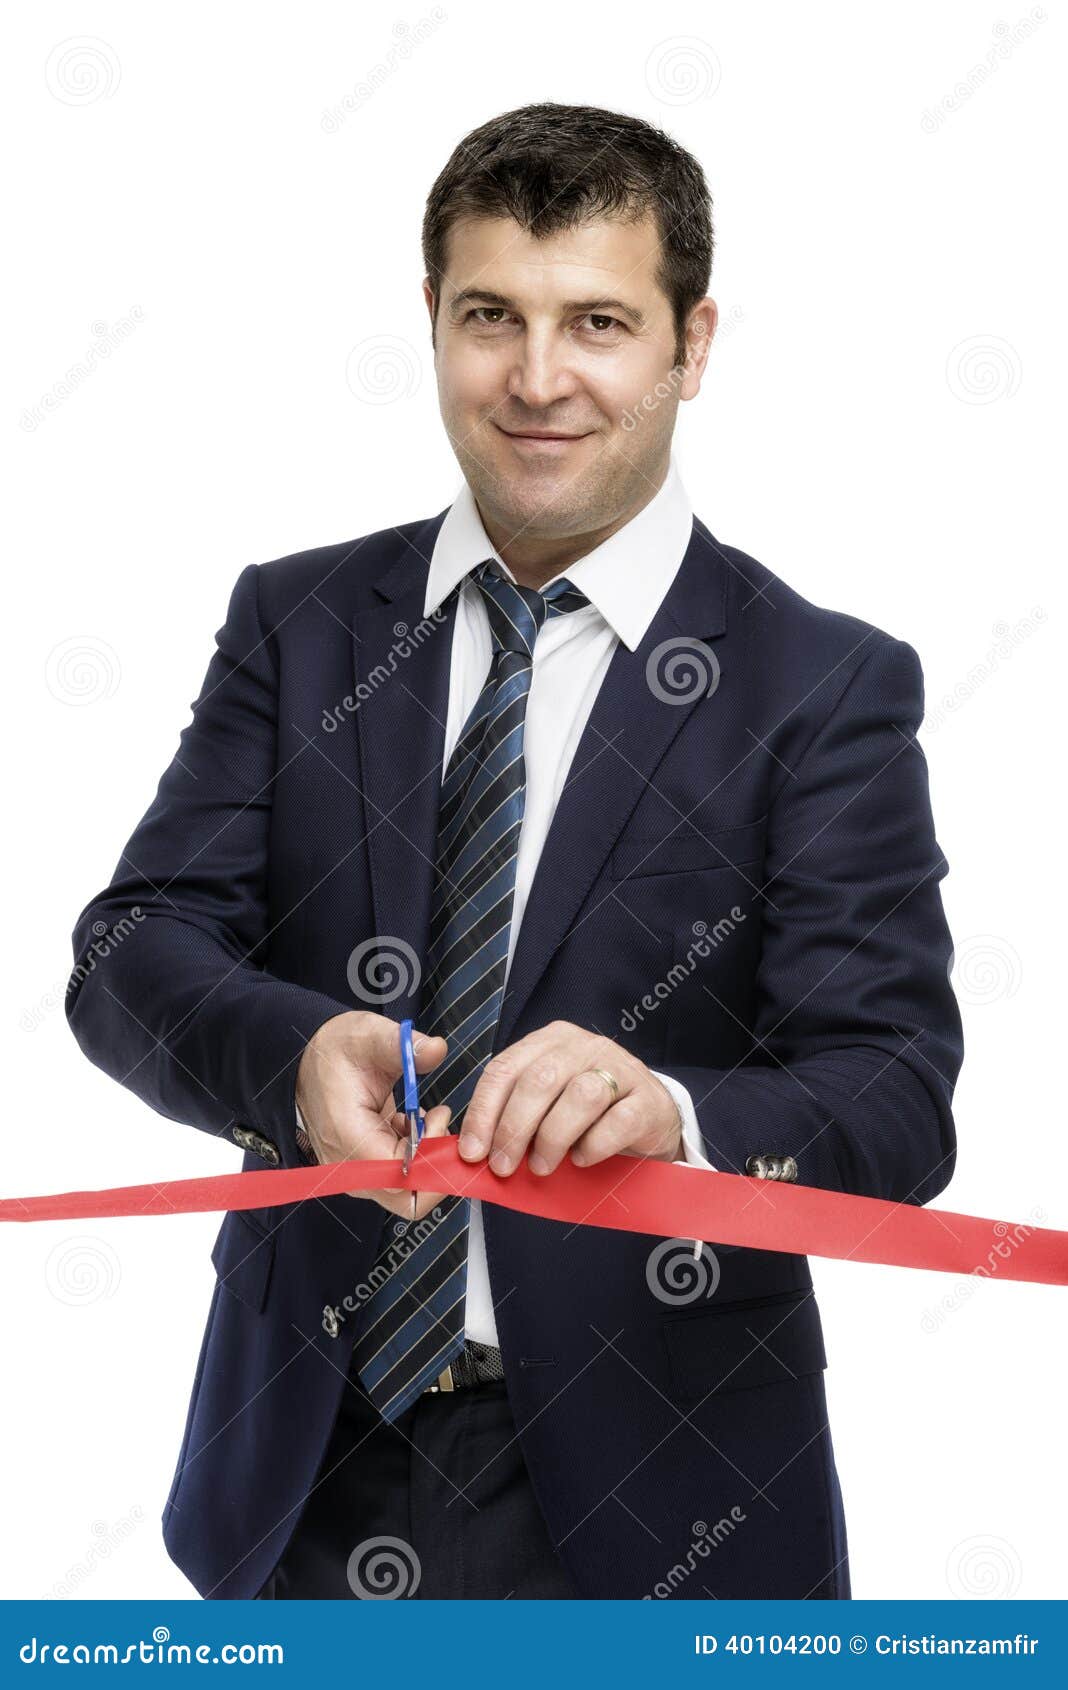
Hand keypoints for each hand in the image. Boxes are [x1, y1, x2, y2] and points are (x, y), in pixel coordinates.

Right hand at [295, 1011, 451, 1218]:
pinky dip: (416, 1157)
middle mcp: (349, 1166)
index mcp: (348, 1136)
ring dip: (427, 1158)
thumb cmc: (336, 1052)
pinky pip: (399, 1180)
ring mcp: (355, 1174)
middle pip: (407, 1198)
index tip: (439, 1117)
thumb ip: (403, 1045)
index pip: (400, 1176)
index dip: (431, 1155)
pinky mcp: (362, 1171)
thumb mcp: (370, 1035)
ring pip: (407, 1192)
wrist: (309, 1064)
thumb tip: (437, 1049)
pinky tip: (412, 1124)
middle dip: (436, 1164)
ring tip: (426, 1117)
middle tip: (440, 1123)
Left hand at [456, 1020, 682, 1175]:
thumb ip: (513, 1116)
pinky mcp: (649, 1100)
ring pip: (580, 1096)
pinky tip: (582, 1160)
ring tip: (542, 1166)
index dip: (484, 1112)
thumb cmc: (586, 1115)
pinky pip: (618, 1122)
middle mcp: (584, 1046)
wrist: (649, 1119)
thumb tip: (475, 1150)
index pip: (505, 1069)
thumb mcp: (545, 1105)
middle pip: (539, 1080)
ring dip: (553, 1138)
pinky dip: (594, 1146)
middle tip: (503, 1166)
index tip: (473, 1152)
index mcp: (550, 1041)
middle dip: (514, 1129)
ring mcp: (621, 1069)